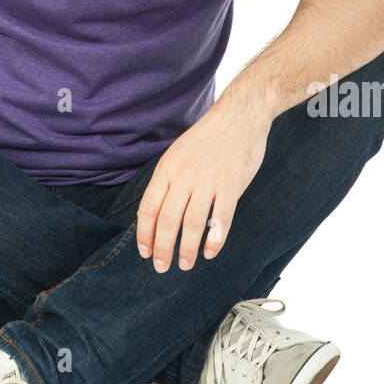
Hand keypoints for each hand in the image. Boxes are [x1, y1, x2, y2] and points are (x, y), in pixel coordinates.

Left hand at [136, 101, 270, 272]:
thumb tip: (155, 212)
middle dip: (162, 249)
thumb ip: (167, 180)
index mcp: (167, 168)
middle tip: (161, 267)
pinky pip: (220, 220)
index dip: (145, 234)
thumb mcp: (177, 153)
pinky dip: (214, 241)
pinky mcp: (231, 185)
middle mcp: (184, 176)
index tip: (144, 252)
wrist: (239, 115)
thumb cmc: (207, 137)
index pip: (148, 208)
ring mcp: (208, 181)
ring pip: (192, 224)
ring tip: (184, 264)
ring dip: (186, 250)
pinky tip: (210, 253)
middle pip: (167, 221)